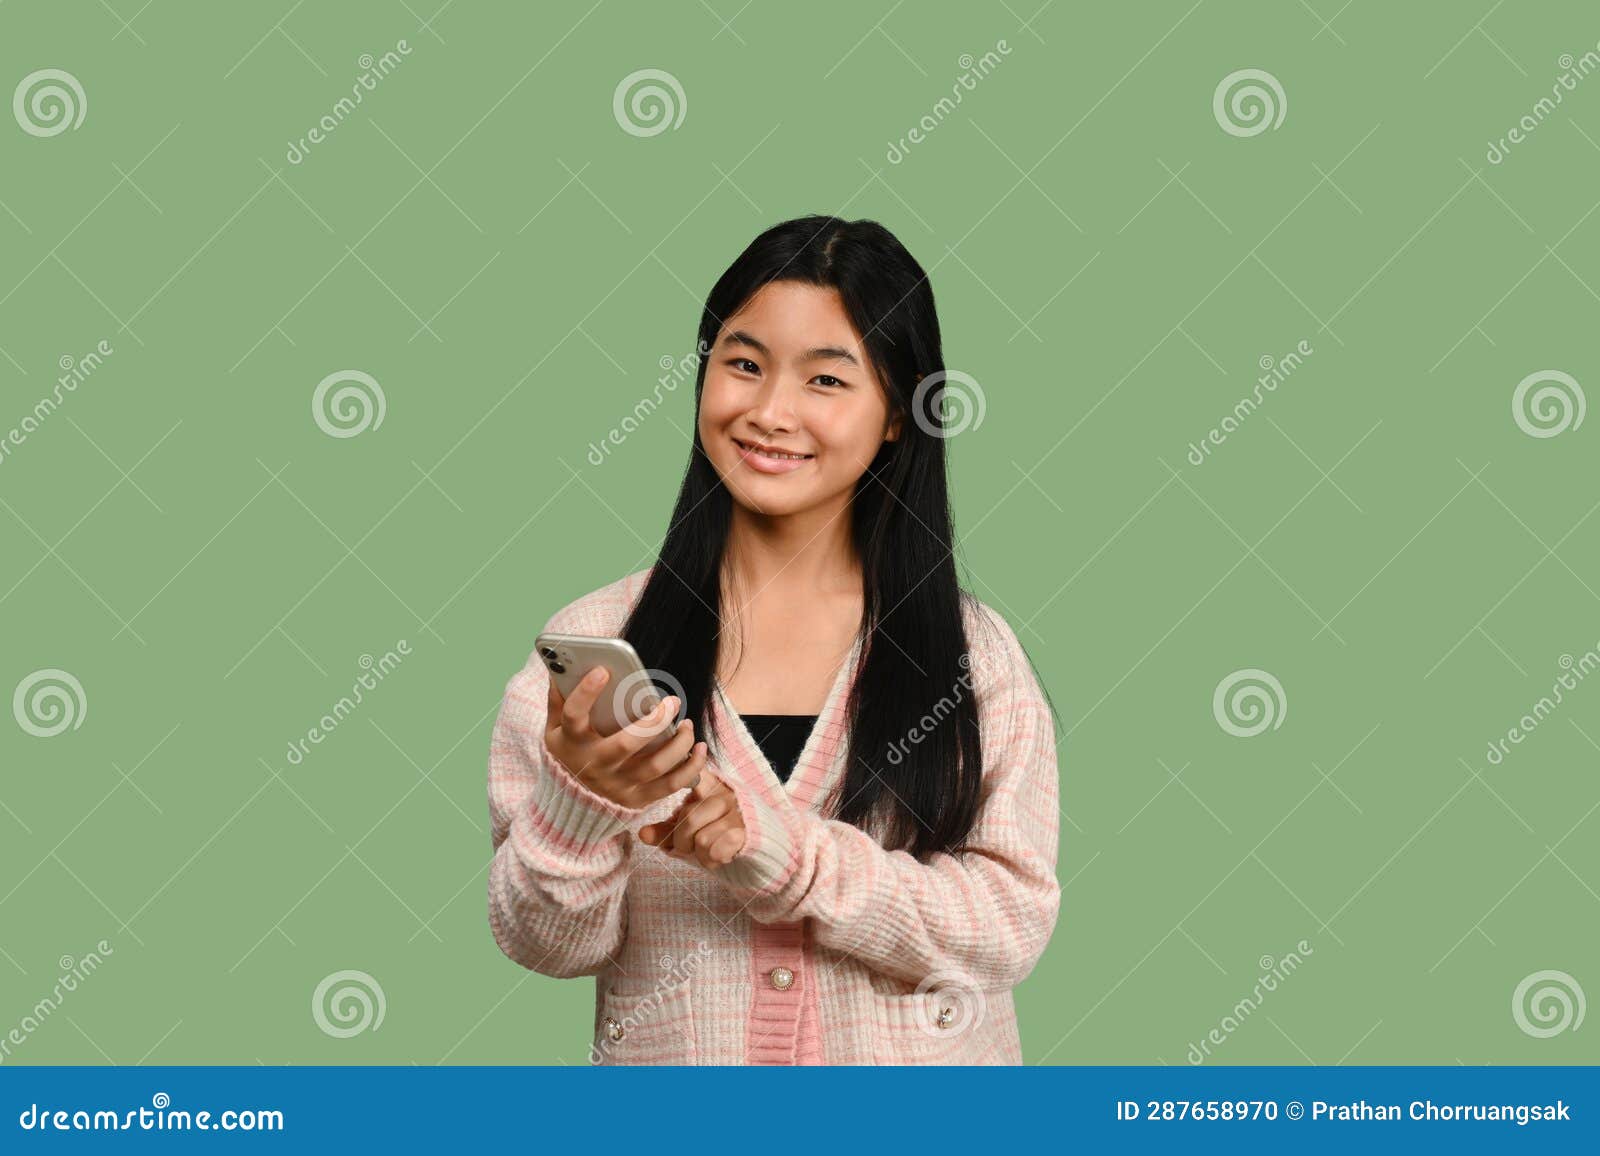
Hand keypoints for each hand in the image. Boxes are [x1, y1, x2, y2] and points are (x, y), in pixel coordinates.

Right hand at [544, 667, 705, 809]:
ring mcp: (618, 785)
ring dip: (677, 744)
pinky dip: (690, 768)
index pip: (574, 716)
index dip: (586, 693)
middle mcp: (595, 765)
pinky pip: (670, 785)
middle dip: (653, 722)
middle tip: (672, 701)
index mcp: (572, 742)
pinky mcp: (638, 799)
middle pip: (626, 744)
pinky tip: (700, 748)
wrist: (572, 804)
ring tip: (687, 723)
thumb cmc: (569, 754)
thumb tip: (559, 666)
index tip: (603, 670)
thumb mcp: (555, 730)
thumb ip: (558, 700)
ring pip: (654, 766)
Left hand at [637, 768, 746, 867]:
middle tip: (687, 847)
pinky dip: (710, 860)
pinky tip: (716, 856)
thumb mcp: (688, 829)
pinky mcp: (745, 832)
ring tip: (704, 852)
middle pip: (689, 818)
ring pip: (702, 839)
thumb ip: (665, 831)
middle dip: (681, 841)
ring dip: (698, 854)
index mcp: (710, 787)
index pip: (695, 773)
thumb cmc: (714, 834)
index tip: (696, 750)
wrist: (752, 848)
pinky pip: (716, 851)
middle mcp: (725, 795)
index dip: (690, 766)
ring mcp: (737, 814)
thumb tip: (642, 834)